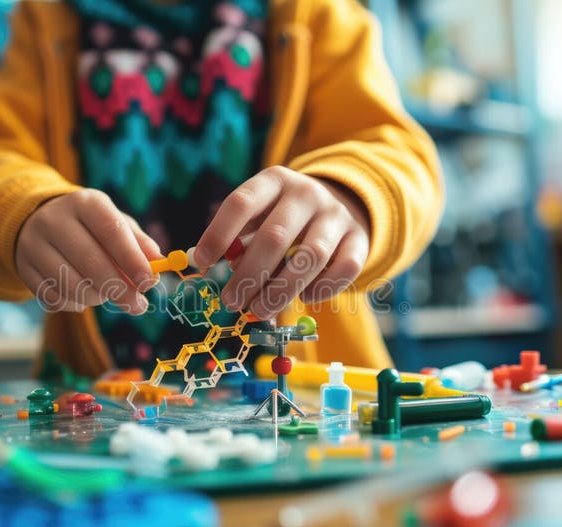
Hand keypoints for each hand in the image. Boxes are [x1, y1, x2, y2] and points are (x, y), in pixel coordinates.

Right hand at [16, 189, 161, 314]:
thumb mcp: (115, 224)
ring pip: (71, 284)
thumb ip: (139, 243)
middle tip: (138, 305)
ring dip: (97, 298)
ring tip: (107, 294)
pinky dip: (74, 304)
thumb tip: (158, 264)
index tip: (149, 283)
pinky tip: (82, 296)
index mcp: (85, 203)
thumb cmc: (90, 227)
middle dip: (119, 289)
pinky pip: (53, 298)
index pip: (112, 231)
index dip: (132, 260)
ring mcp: (34, 243)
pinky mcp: (23, 267)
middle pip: (91, 261)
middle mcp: (55, 219)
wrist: (38, 221)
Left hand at [193, 166, 370, 318]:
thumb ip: (240, 239)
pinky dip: (322, 289)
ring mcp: (336, 215)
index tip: (202, 263)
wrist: (343, 203)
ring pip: (310, 257)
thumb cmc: (285, 216)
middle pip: (275, 236)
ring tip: (258, 311)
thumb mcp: (260, 214)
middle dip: (248, 275)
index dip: (218, 234)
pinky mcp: (360, 238)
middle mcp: (306, 193)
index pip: (241, 203)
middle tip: (231, 301)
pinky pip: (345, 269)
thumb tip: (220, 268)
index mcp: (274, 180)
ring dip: (280, 291)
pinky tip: (305, 297)